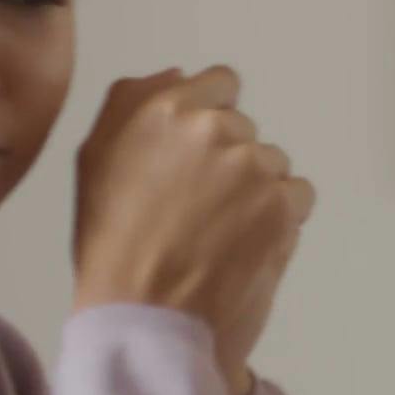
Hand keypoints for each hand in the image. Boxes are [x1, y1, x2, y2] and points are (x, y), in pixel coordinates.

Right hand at [72, 67, 315, 394]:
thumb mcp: (96, 161)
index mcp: (160, 110)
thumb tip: (181, 73)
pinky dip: (279, 219)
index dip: (210, 121)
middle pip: (243, 131)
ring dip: (253, 193)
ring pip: (270, 165)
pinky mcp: (283, 204)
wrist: (147, 320)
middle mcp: (211, 128)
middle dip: (226, 163)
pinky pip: (297, 196)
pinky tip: (242, 245)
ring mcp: (252, 165)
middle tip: (193, 211)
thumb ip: (134, 103)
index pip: (220, 85)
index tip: (195, 159)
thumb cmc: (113, 246)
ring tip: (214, 235)